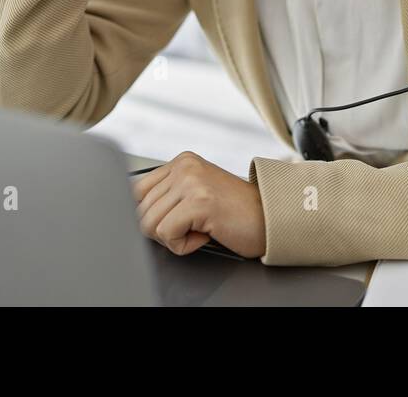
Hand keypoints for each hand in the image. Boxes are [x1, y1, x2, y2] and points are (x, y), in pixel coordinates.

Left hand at [132, 151, 266, 258]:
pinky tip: (206, 234)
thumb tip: (134, 215)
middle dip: (163, 229)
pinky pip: (166, 234)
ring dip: (175, 238)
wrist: (273, 220)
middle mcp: (184, 167)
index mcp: (182, 162)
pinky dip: (184, 245)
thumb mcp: (198, 194)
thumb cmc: (238, 215)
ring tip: (202, 229)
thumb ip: (168, 197)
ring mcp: (191, 182)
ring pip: (149, 224)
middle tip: (194, 227)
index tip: (176, 222)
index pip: (136, 192)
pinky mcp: (198, 202)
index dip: (151, 216)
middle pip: (140, 210)